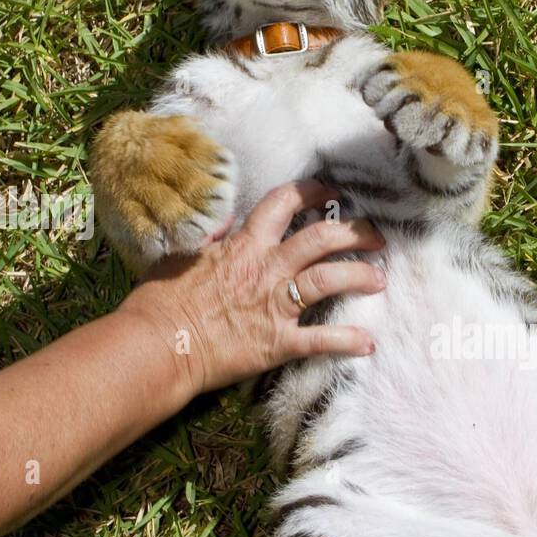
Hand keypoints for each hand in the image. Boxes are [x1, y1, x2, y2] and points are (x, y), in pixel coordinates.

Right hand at [119, 179, 384, 396]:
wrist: (156, 344)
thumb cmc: (159, 302)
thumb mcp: (181, 256)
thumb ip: (209, 239)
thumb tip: (224, 222)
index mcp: (243, 245)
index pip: (283, 204)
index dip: (311, 193)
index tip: (330, 192)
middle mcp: (265, 268)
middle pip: (320, 238)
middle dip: (355, 232)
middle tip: (375, 235)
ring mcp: (274, 305)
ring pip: (328, 279)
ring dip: (360, 276)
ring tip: (380, 278)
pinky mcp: (277, 342)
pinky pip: (320, 340)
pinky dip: (347, 341)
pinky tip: (368, 344)